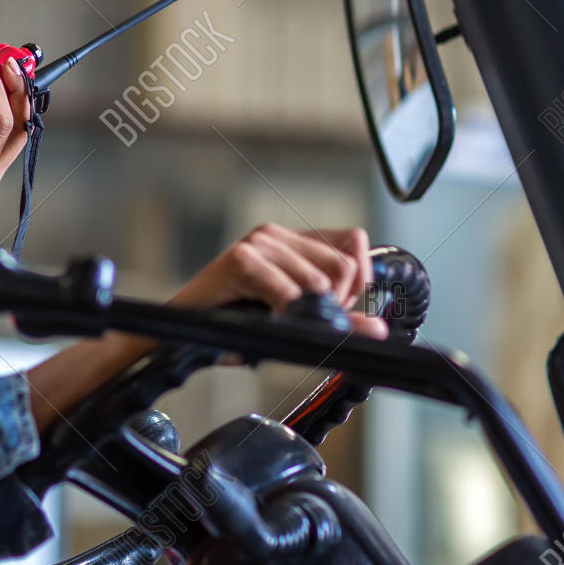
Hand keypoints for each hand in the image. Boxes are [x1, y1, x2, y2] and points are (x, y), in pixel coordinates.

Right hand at [170, 223, 388, 338]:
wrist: (182, 329)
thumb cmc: (232, 323)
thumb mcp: (295, 320)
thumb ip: (337, 319)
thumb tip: (380, 329)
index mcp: (293, 241)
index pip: (354, 243)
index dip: (359, 283)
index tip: (340, 309)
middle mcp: (277, 234)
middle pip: (343, 267)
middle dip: (335, 306)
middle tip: (305, 323)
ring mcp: (259, 243)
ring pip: (319, 283)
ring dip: (306, 316)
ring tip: (279, 324)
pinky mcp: (240, 259)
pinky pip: (287, 292)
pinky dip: (284, 315)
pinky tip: (267, 322)